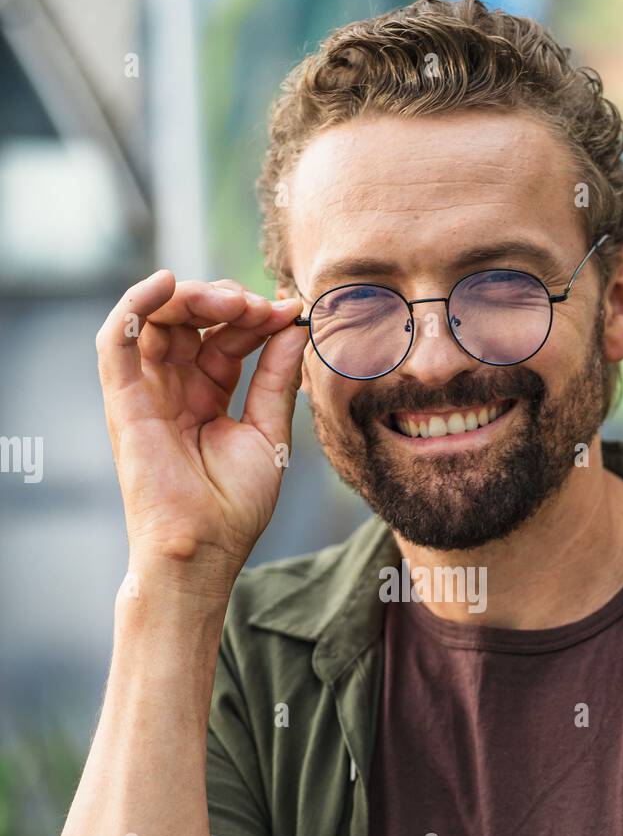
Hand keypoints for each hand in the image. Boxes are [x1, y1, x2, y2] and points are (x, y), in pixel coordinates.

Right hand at [96, 270, 306, 597]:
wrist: (202, 551)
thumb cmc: (233, 508)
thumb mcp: (270, 434)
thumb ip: (277, 379)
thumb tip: (293, 327)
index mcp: (206, 397)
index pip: (225, 339)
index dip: (255, 319)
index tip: (289, 312)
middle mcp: (173, 389)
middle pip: (190, 321)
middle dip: (226, 301)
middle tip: (260, 306)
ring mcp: (146, 393)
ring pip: (156, 319)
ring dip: (193, 297)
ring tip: (232, 302)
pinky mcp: (123, 401)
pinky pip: (116, 340)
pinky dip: (136, 304)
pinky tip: (168, 284)